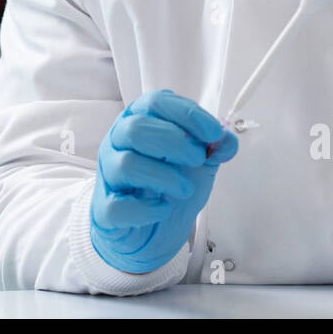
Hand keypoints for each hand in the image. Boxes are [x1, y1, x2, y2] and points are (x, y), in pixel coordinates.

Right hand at [90, 89, 237, 273]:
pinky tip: (164, 209)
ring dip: (165, 177)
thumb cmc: (169, 187)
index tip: (214, 132)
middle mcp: (118, 143)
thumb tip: (226, 140)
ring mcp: (108, 175)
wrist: (151, 230)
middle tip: (198, 159)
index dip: (187, 114)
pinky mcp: (106, 210)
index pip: (155, 103)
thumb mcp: (200, 163)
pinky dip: (148, 209)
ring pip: (127, 164)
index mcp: (138, 121)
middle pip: (136, 128)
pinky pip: (119, 206)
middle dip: (175, 142)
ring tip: (186, 188)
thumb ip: (214, 148)